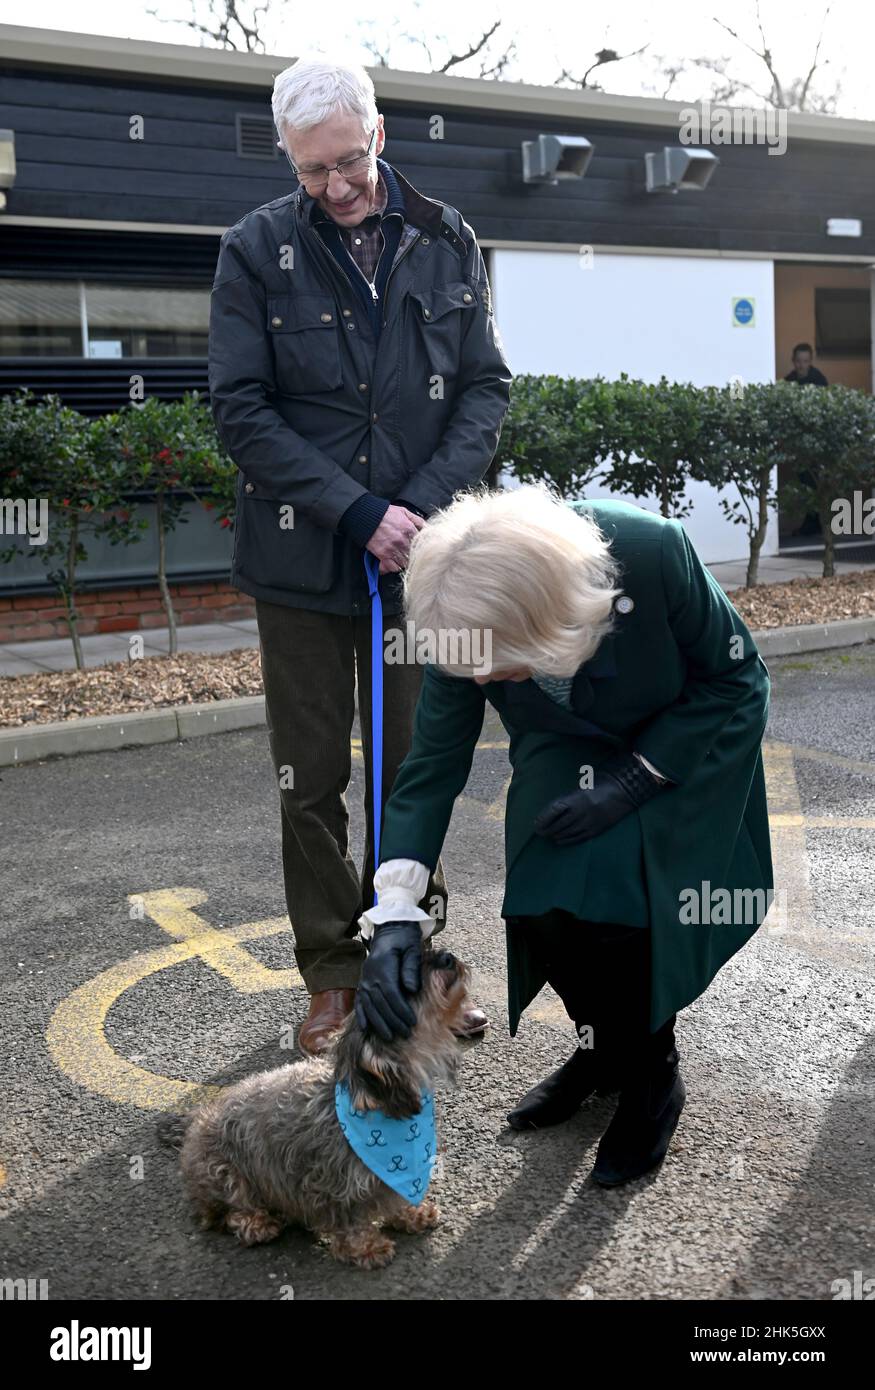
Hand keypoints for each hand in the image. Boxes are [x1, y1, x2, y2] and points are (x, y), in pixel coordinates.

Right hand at [355, 920, 423, 1040]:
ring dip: (379, 1023)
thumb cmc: (404, 941)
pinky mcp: (362, 982)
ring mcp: (364, 979)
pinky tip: (365, 1028)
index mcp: (383, 966)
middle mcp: (370, 975)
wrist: (390, 930)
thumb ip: (411, 968)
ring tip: (389, 1036)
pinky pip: (359, 1001)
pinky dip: (361, 1015)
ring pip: (369, 1005)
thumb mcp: (412, 949)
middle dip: (393, 1020)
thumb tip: (412, 990)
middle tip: (406, 1033)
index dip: (401, 1009)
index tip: (412, 1022)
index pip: (391, 993)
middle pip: (380, 1002)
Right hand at [366, 505, 425, 574]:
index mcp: (409, 530)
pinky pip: (393, 568)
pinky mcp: (383, 555)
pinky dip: (395, 567)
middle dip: (414, 557)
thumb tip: (428, 528)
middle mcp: (402, 541)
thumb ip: (418, 520)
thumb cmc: (386, 513)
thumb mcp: (404, 512)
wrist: (367, 516)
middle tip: (412, 556)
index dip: (422, 549)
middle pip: (414, 556)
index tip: (420, 550)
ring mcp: (392, 549)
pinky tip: (395, 563)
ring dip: (405, 563)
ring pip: (405, 563)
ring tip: (404, 560)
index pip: (422, 545)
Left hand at [533, 753, 664, 845]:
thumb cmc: (601, 782)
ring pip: (568, 832)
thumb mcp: (583, 785)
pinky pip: (579, 838)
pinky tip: (560, 840)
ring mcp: (591, 821)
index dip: (543, 818)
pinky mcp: (598, 829)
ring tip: (549, 835)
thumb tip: (552, 810)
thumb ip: (569, 797)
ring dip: (556, 835)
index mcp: (578, 797)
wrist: (626, 789)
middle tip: (540, 832)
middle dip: (547, 829)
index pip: (555, 810)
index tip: (536, 823)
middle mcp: (583, 810)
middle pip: (560, 824)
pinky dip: (568, 840)